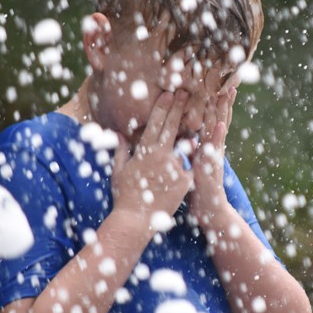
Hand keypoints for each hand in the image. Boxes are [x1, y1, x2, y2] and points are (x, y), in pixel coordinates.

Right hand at [110, 91, 193, 228]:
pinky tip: (178, 180)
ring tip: (193, 135)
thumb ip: (121, 150)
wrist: (135, 220)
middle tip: (187, 93)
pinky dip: (184, 172)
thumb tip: (119, 135)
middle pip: (173, 126)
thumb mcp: (118, 170)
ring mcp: (175, 167)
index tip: (170, 93)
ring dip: (187, 143)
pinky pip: (188, 170)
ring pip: (183, 150)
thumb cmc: (124, 195)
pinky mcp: (185, 180)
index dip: (164, 106)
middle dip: (180, 108)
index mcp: (146, 150)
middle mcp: (162, 155)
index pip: (156, 122)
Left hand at [187, 86, 235, 228]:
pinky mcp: (210, 167)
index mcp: (208, 145)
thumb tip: (189, 137)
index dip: (216, 102)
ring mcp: (214, 156)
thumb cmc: (198, 189)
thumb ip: (193, 149)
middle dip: (223, 99)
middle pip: (219, 117)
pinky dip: (216, 136)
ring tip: (227, 92)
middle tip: (229, 78)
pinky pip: (213, 149)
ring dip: (223, 111)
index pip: (212, 118)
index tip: (218, 84)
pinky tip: (218, 124)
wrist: (208, 211)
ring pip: (219, 128)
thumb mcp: (194, 163)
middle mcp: (214, 148)